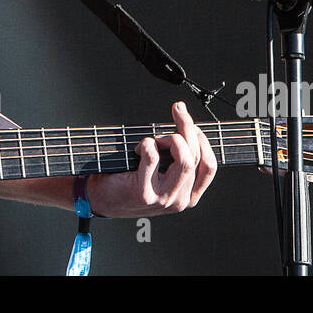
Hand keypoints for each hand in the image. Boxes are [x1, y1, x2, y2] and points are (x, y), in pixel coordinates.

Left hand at [87, 101, 215, 217]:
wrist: (102, 198)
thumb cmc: (132, 179)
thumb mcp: (163, 172)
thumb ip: (177, 156)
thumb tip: (185, 121)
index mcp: (189, 196)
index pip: (210, 166)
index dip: (203, 140)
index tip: (192, 124)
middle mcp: (179, 200)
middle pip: (195, 156)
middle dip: (187, 128)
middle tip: (177, 112)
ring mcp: (163, 199)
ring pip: (183, 158)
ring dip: (170, 138)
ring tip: (155, 139)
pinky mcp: (144, 193)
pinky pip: (153, 157)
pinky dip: (147, 144)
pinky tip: (138, 148)